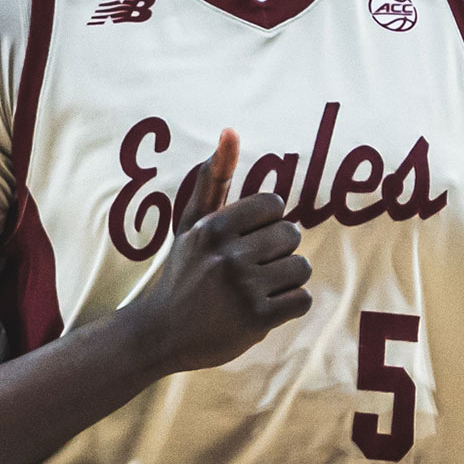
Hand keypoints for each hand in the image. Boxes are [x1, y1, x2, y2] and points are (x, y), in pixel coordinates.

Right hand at [123, 129, 313, 373]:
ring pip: (301, 268)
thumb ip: (213, 178)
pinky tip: (264, 309)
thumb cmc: (183, 272)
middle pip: (291, 236)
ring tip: (259, 289)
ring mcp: (243, 289)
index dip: (268, 223)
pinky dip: (289, 306)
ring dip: (287, 280)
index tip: (249, 239)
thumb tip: (231, 130)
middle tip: (253, 268)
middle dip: (279, 252)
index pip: (274, 205)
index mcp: (212, 228)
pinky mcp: (257, 320)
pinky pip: (302, 300)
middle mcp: (227, 256)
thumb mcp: (192, 223)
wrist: (161, 333)